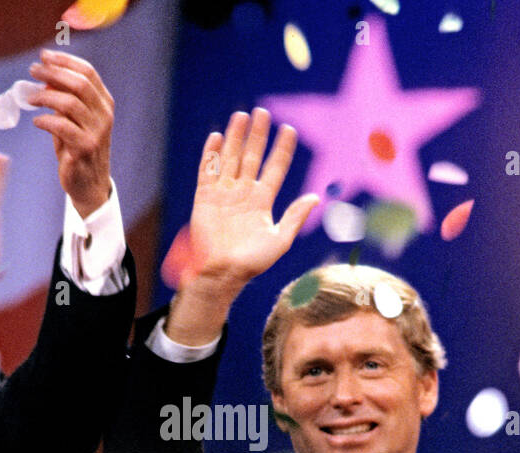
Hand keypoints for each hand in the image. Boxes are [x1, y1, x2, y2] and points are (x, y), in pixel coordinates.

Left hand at [28, 50, 113, 218]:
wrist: (89, 185)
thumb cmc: (78, 149)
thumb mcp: (73, 120)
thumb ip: (62, 100)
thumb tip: (45, 78)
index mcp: (104, 103)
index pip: (88, 72)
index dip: (64, 60)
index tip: (44, 56)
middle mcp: (104, 116)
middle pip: (79, 84)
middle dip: (53, 73)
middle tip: (32, 71)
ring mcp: (97, 132)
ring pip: (70, 103)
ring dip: (45, 96)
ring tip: (29, 98)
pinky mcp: (85, 148)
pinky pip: (62, 127)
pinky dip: (46, 120)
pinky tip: (37, 122)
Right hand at [186, 107, 317, 293]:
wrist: (223, 273)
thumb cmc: (253, 262)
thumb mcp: (280, 239)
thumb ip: (295, 216)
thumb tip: (315, 197)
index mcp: (262, 201)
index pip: (275, 168)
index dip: (282, 149)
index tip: (289, 129)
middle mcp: (243, 194)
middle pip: (252, 157)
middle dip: (258, 135)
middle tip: (262, 112)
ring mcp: (223, 193)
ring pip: (231, 158)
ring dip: (236, 137)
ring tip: (242, 116)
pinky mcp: (204, 197)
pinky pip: (208, 170)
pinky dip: (212, 154)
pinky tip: (218, 136)